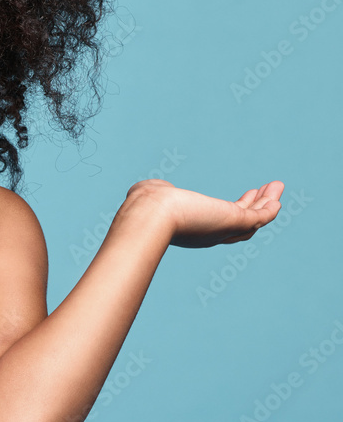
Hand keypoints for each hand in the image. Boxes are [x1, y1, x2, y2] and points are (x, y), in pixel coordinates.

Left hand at [126, 178, 283, 248]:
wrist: (151, 214)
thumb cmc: (145, 205)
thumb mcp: (152, 193)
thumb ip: (160, 192)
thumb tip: (162, 188)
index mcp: (192, 230)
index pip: (219, 224)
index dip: (234, 212)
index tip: (245, 198)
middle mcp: (210, 234)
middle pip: (241, 225)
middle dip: (254, 208)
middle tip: (265, 193)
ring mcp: (223, 229)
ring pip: (252, 219)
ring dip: (266, 203)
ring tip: (276, 187)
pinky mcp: (232, 221)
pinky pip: (258, 217)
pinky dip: (269, 207)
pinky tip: (276, 194)